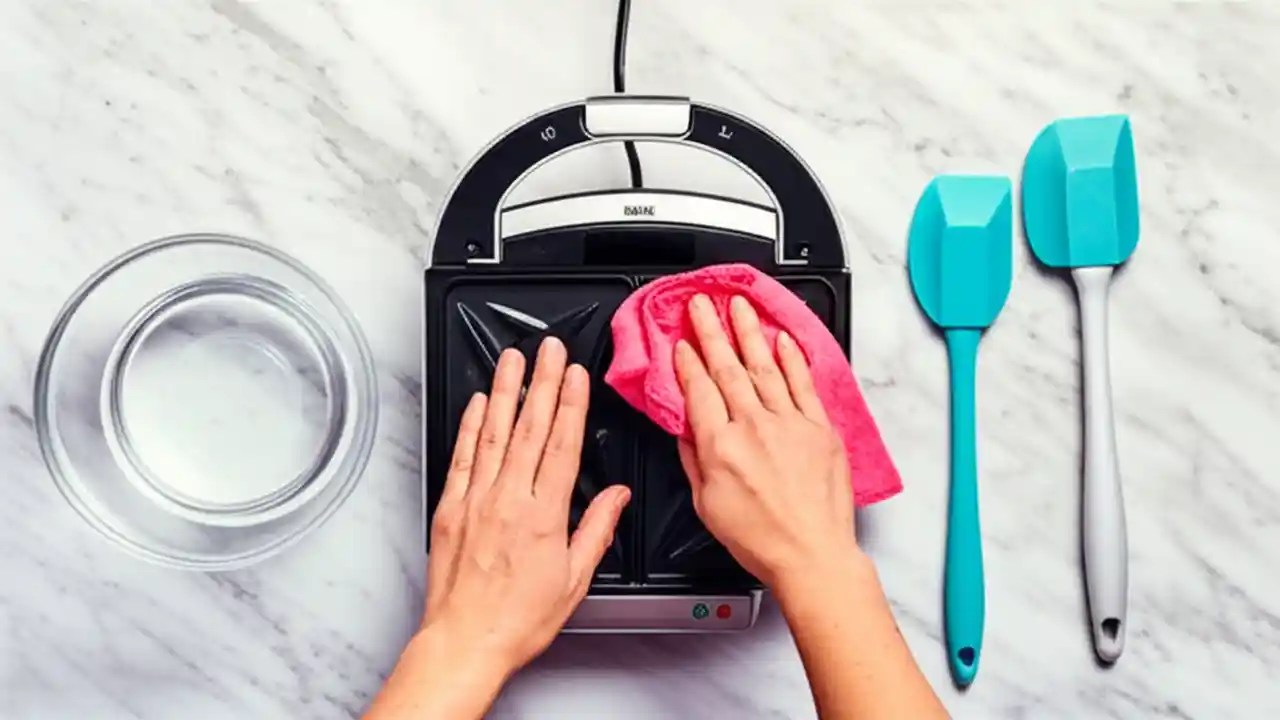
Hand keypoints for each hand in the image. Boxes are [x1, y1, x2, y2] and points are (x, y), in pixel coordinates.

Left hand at [423, 339, 630, 680]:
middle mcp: (508, 500)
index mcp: (544, 516)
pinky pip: (462, 457)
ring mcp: (475, 500)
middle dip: (540, 382)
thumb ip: (596, 529)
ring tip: (511, 360)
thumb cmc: (517, 620)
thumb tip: (617, 497)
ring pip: (492, 433)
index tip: (574, 374)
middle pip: (528, 428)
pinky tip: (476, 403)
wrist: (464, 642)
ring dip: (503, 391)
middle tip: (547, 348)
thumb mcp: (575, 579)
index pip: (561, 445)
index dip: (569, 404)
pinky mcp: (449, 508)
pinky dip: (469, 426)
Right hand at [674, 294, 857, 590]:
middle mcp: (754, 427)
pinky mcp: (819, 429)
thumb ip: (694, 461)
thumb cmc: (760, 539)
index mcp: (720, 446)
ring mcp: (789, 424)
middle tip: (700, 304)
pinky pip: (803, 384)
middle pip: (727, 368)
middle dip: (710, 331)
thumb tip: (686, 431)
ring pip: (764, 366)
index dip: (687, 362)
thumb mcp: (707, 505)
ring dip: (748, 332)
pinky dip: (792, 359)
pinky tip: (783, 339)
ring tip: (739, 305)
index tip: (681, 342)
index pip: (698, 390)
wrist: (811, 554)